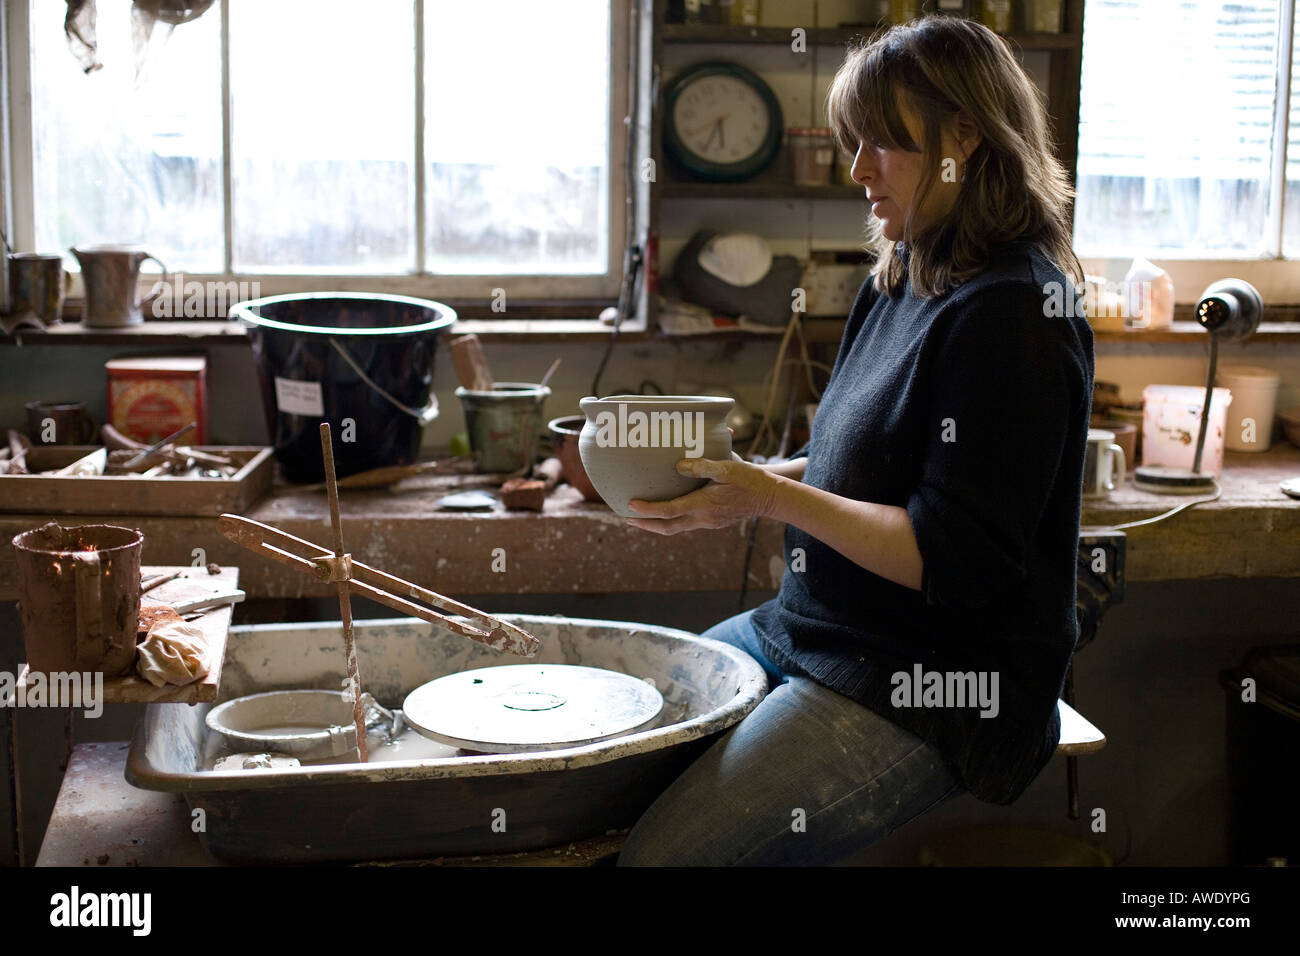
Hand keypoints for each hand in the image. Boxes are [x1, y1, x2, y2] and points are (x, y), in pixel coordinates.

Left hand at [626, 457, 780, 534]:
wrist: (771, 498)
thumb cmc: (750, 479)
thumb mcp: (727, 468)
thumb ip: (702, 466)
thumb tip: (678, 465)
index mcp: (703, 505)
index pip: (668, 511)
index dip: (647, 510)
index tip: (630, 505)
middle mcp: (703, 518)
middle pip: (667, 527)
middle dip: (645, 524)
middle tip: (626, 518)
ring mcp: (708, 523)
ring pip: (676, 528)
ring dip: (656, 524)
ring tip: (640, 517)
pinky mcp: (713, 522)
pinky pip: (686, 524)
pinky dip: (671, 520)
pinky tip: (666, 510)